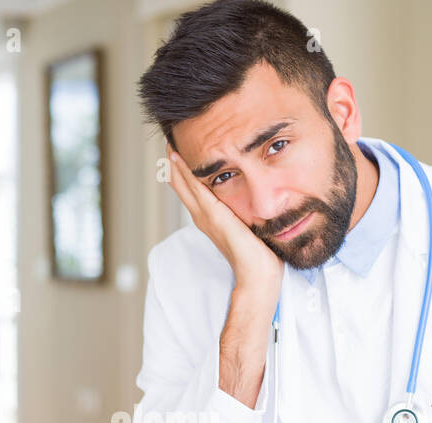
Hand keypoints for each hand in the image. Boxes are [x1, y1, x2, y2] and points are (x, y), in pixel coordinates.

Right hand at [167, 151, 281, 296]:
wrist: (258, 276)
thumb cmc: (261, 256)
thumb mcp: (252, 226)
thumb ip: (248, 212)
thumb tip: (259, 200)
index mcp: (211, 218)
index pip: (192, 189)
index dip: (185, 170)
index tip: (183, 149)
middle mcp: (203, 216)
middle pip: (180, 183)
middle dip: (176, 162)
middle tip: (171, 138)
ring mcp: (205, 215)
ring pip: (183, 182)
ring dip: (176, 162)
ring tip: (170, 141)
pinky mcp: (212, 215)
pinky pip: (195, 187)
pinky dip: (184, 171)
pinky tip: (178, 156)